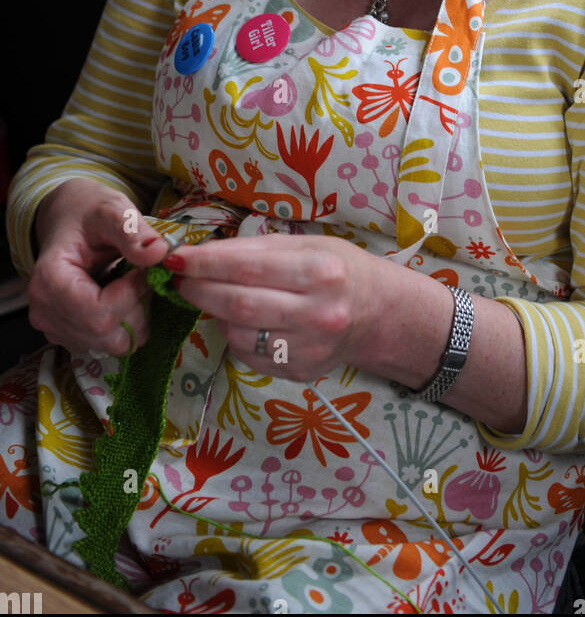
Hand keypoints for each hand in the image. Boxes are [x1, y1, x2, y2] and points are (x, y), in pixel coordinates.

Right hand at [28, 178, 169, 355]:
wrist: (70, 220)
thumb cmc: (87, 214)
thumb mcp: (111, 211)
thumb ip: (132, 232)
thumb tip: (159, 252)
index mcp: (49, 281)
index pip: (99, 313)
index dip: (132, 294)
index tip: (144, 269)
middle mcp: (46, 313)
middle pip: (108, 333)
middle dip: (137, 306)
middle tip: (141, 274)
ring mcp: (56, 328)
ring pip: (114, 343)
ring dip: (135, 315)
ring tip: (131, 282)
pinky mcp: (71, 335)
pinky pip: (110, 343)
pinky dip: (127, 323)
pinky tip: (122, 294)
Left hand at [166, 233, 374, 380]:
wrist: (376, 312)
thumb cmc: (338, 269)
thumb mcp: (307, 245)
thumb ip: (257, 249)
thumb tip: (202, 255)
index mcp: (321, 270)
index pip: (249, 267)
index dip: (206, 263)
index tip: (176, 259)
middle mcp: (318, 312)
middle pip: (239, 304)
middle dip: (200, 290)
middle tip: (180, 280)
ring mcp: (310, 347)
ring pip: (240, 334)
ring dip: (217, 315)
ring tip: (215, 298)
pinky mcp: (301, 372)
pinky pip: (251, 355)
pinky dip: (237, 336)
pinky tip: (245, 322)